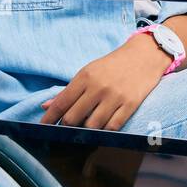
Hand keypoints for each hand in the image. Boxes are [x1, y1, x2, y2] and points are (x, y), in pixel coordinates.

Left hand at [38, 32, 173, 129]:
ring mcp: (115, 97)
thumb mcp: (88, 72)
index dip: (49, 118)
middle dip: (66, 126)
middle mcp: (98, 87)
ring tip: (86, 128)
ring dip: (86, 130)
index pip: (61, 103)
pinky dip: (105, 131)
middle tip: (66, 129)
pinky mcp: (130, 105)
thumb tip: (46, 106)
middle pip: (73, 118)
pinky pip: (112, 127)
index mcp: (85, 77)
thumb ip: (68, 91)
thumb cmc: (113, 65)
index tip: (43, 127)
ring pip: (92, 126)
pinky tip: (103, 127)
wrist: (144, 56)